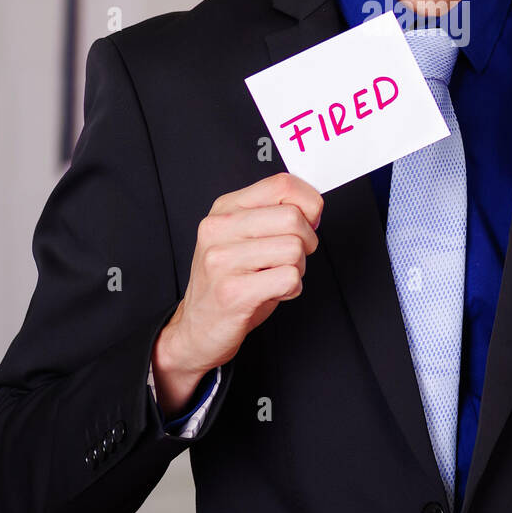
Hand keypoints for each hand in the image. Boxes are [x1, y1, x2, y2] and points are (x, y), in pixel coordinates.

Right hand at [151, 173, 322, 416]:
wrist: (197, 328)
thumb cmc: (230, 281)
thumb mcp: (245, 237)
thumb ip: (274, 214)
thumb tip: (314, 206)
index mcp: (225, 208)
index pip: (282, 184)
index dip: (309, 203)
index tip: (309, 221)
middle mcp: (219, 228)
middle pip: (293, 217)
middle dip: (307, 240)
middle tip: (292, 256)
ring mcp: (222, 260)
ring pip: (294, 248)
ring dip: (298, 267)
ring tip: (277, 276)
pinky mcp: (232, 291)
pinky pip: (289, 278)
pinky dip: (292, 288)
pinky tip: (274, 292)